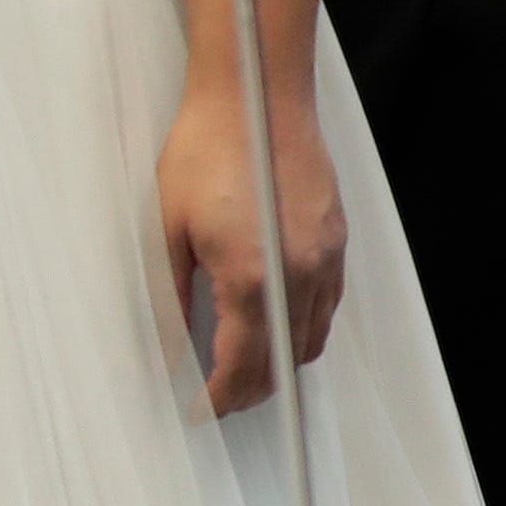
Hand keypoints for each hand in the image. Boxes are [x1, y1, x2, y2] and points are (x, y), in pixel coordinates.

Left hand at [157, 80, 345, 416]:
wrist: (256, 95)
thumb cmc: (206, 148)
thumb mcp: (168, 228)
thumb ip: (170, 297)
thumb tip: (168, 349)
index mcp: (251, 277)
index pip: (241, 368)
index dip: (218, 400)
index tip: (198, 411)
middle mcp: (298, 275)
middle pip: (282, 366)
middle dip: (249, 393)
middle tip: (215, 397)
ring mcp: (325, 258)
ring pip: (311, 341)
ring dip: (279, 365)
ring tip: (243, 367)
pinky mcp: (337, 240)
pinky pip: (328, 307)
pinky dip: (302, 329)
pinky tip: (275, 322)